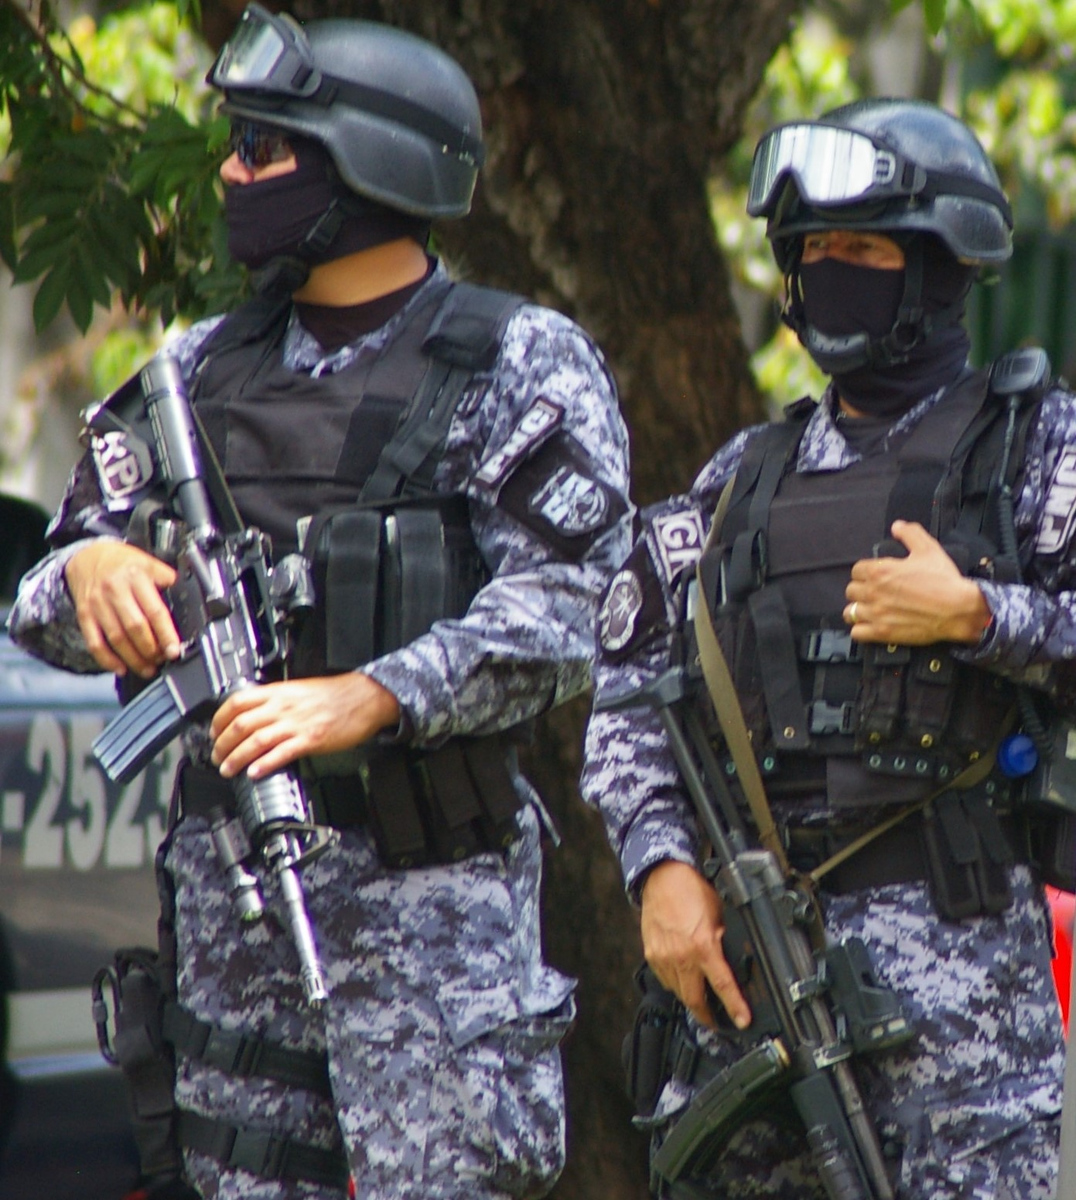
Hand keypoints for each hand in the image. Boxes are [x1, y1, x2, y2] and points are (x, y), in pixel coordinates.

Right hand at [65, 541, 179, 676]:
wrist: (87, 555)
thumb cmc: (122, 562)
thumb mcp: (148, 562)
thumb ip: (166, 579)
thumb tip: (188, 598)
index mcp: (136, 576)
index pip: (154, 610)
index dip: (166, 634)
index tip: (173, 650)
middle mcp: (115, 590)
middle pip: (135, 627)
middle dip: (151, 650)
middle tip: (162, 660)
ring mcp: (97, 604)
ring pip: (117, 638)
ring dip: (134, 658)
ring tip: (147, 668)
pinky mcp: (84, 615)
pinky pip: (94, 642)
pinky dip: (107, 659)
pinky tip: (121, 668)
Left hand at [210, 673, 401, 779]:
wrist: (364, 697)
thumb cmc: (336, 695)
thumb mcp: (299, 689)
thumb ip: (276, 700)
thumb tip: (256, 713)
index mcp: (278, 692)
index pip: (237, 702)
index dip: (219, 719)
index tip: (214, 732)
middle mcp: (283, 707)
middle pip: (240, 724)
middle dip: (222, 744)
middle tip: (217, 756)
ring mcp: (296, 724)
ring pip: (255, 741)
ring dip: (236, 757)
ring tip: (228, 769)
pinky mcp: (310, 740)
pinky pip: (281, 753)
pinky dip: (264, 764)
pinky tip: (254, 772)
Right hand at [640, 859, 750, 1029]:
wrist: (662, 877)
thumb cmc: (691, 890)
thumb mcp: (719, 915)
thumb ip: (722, 939)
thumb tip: (730, 958)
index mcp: (703, 946)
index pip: (722, 985)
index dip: (735, 1007)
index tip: (742, 1021)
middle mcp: (682, 956)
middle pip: (694, 1000)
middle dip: (706, 1015)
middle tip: (716, 1021)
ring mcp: (663, 957)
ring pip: (678, 992)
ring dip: (690, 997)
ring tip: (699, 997)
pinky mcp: (651, 954)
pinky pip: (664, 978)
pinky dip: (674, 982)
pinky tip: (682, 975)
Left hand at [844, 520, 992, 645]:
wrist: (958, 609)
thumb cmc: (944, 579)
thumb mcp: (928, 549)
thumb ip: (910, 534)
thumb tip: (897, 526)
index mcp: (879, 571)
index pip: (856, 570)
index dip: (865, 573)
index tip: (875, 577)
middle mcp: (873, 592)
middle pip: (851, 591)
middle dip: (861, 590)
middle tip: (875, 593)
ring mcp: (876, 614)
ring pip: (850, 612)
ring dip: (859, 610)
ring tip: (871, 610)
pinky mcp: (882, 633)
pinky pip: (857, 633)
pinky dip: (861, 630)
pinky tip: (871, 626)